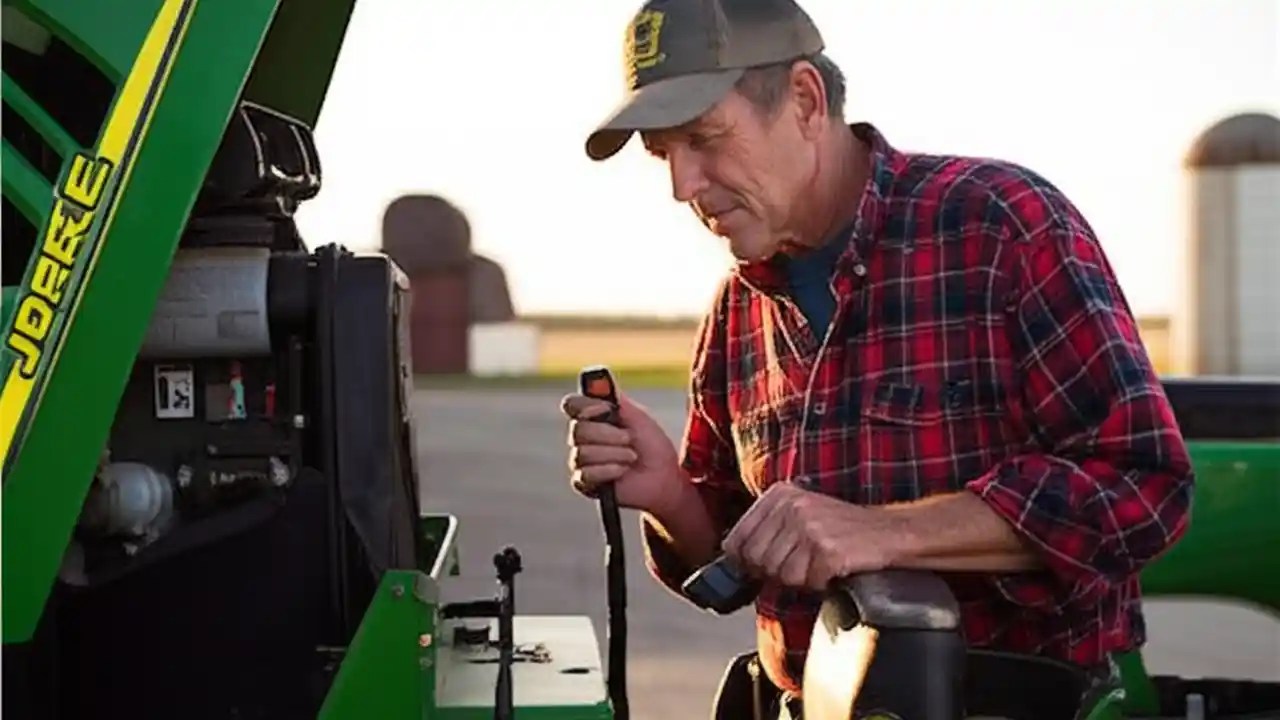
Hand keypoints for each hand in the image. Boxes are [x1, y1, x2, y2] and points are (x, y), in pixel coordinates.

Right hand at [560, 387, 681, 514]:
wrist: (664, 476)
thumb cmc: (652, 446)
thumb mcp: (639, 418)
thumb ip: (618, 401)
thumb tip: (600, 381)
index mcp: (593, 417)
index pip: (571, 405)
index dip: (584, 406)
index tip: (606, 409)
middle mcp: (582, 438)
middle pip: (577, 430)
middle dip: (609, 435)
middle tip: (630, 439)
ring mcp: (581, 461)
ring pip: (583, 453)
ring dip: (614, 454)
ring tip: (631, 457)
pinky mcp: (584, 483)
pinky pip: (586, 474)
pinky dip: (609, 470)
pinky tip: (622, 472)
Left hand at [722, 483, 899, 591]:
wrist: (893, 532)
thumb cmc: (844, 530)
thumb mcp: (800, 515)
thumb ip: (766, 531)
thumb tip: (732, 562)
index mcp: (778, 495)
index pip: (736, 541)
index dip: (745, 563)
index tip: (759, 569)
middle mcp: (791, 506)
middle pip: (757, 562)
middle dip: (776, 573)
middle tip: (802, 566)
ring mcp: (810, 527)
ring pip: (781, 576)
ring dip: (802, 579)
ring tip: (820, 564)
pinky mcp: (828, 550)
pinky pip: (807, 583)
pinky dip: (821, 584)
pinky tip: (834, 570)